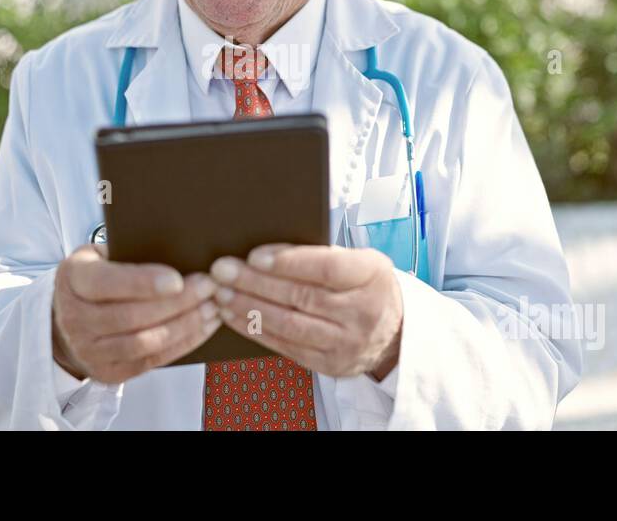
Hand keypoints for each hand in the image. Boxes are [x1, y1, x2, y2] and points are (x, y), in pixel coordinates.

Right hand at [52, 244, 220, 383]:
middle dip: (176, 303)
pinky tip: (203, 328)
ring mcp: (89, 350)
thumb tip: (178, 248)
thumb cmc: (96, 277)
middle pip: (131, 316)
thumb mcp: (100, 255)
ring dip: (184, 326)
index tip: (177, 279)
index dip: (142, 282)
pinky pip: (152, 361)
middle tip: (208, 287)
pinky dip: (182, 344)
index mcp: (72, 279)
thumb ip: (127, 252)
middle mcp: (75, 318)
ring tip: (212, 308)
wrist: (68, 320)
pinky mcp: (108, 372)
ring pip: (144, 342)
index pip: (106, 282)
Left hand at [209, 244, 402, 379]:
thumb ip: (322, 256)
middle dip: (255, 283)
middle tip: (223, 271)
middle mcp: (363, 311)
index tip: (254, 256)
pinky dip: (256, 330)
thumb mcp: (360, 261)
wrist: (394, 334)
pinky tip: (234, 316)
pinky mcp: (331, 364)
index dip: (288, 262)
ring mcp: (347, 342)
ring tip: (221, 293)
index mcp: (372, 275)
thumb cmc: (366, 287)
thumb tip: (266, 252)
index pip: (327, 268)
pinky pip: (286, 346)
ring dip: (249, 308)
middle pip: (302, 296)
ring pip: (290, 324)